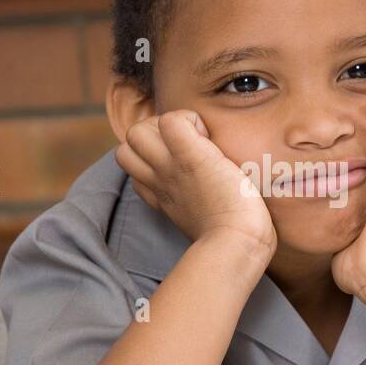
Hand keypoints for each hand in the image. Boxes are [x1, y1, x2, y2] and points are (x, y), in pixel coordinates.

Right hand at [115, 109, 276, 258]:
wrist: (238, 244)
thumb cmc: (232, 239)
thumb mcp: (202, 222)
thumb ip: (197, 206)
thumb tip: (213, 200)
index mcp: (163, 197)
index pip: (134, 167)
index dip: (153, 155)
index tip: (184, 164)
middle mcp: (160, 181)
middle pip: (126, 145)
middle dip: (152, 134)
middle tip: (187, 146)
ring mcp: (170, 168)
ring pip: (137, 131)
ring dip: (165, 125)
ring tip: (196, 140)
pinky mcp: (191, 156)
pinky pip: (171, 121)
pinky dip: (189, 120)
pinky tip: (208, 138)